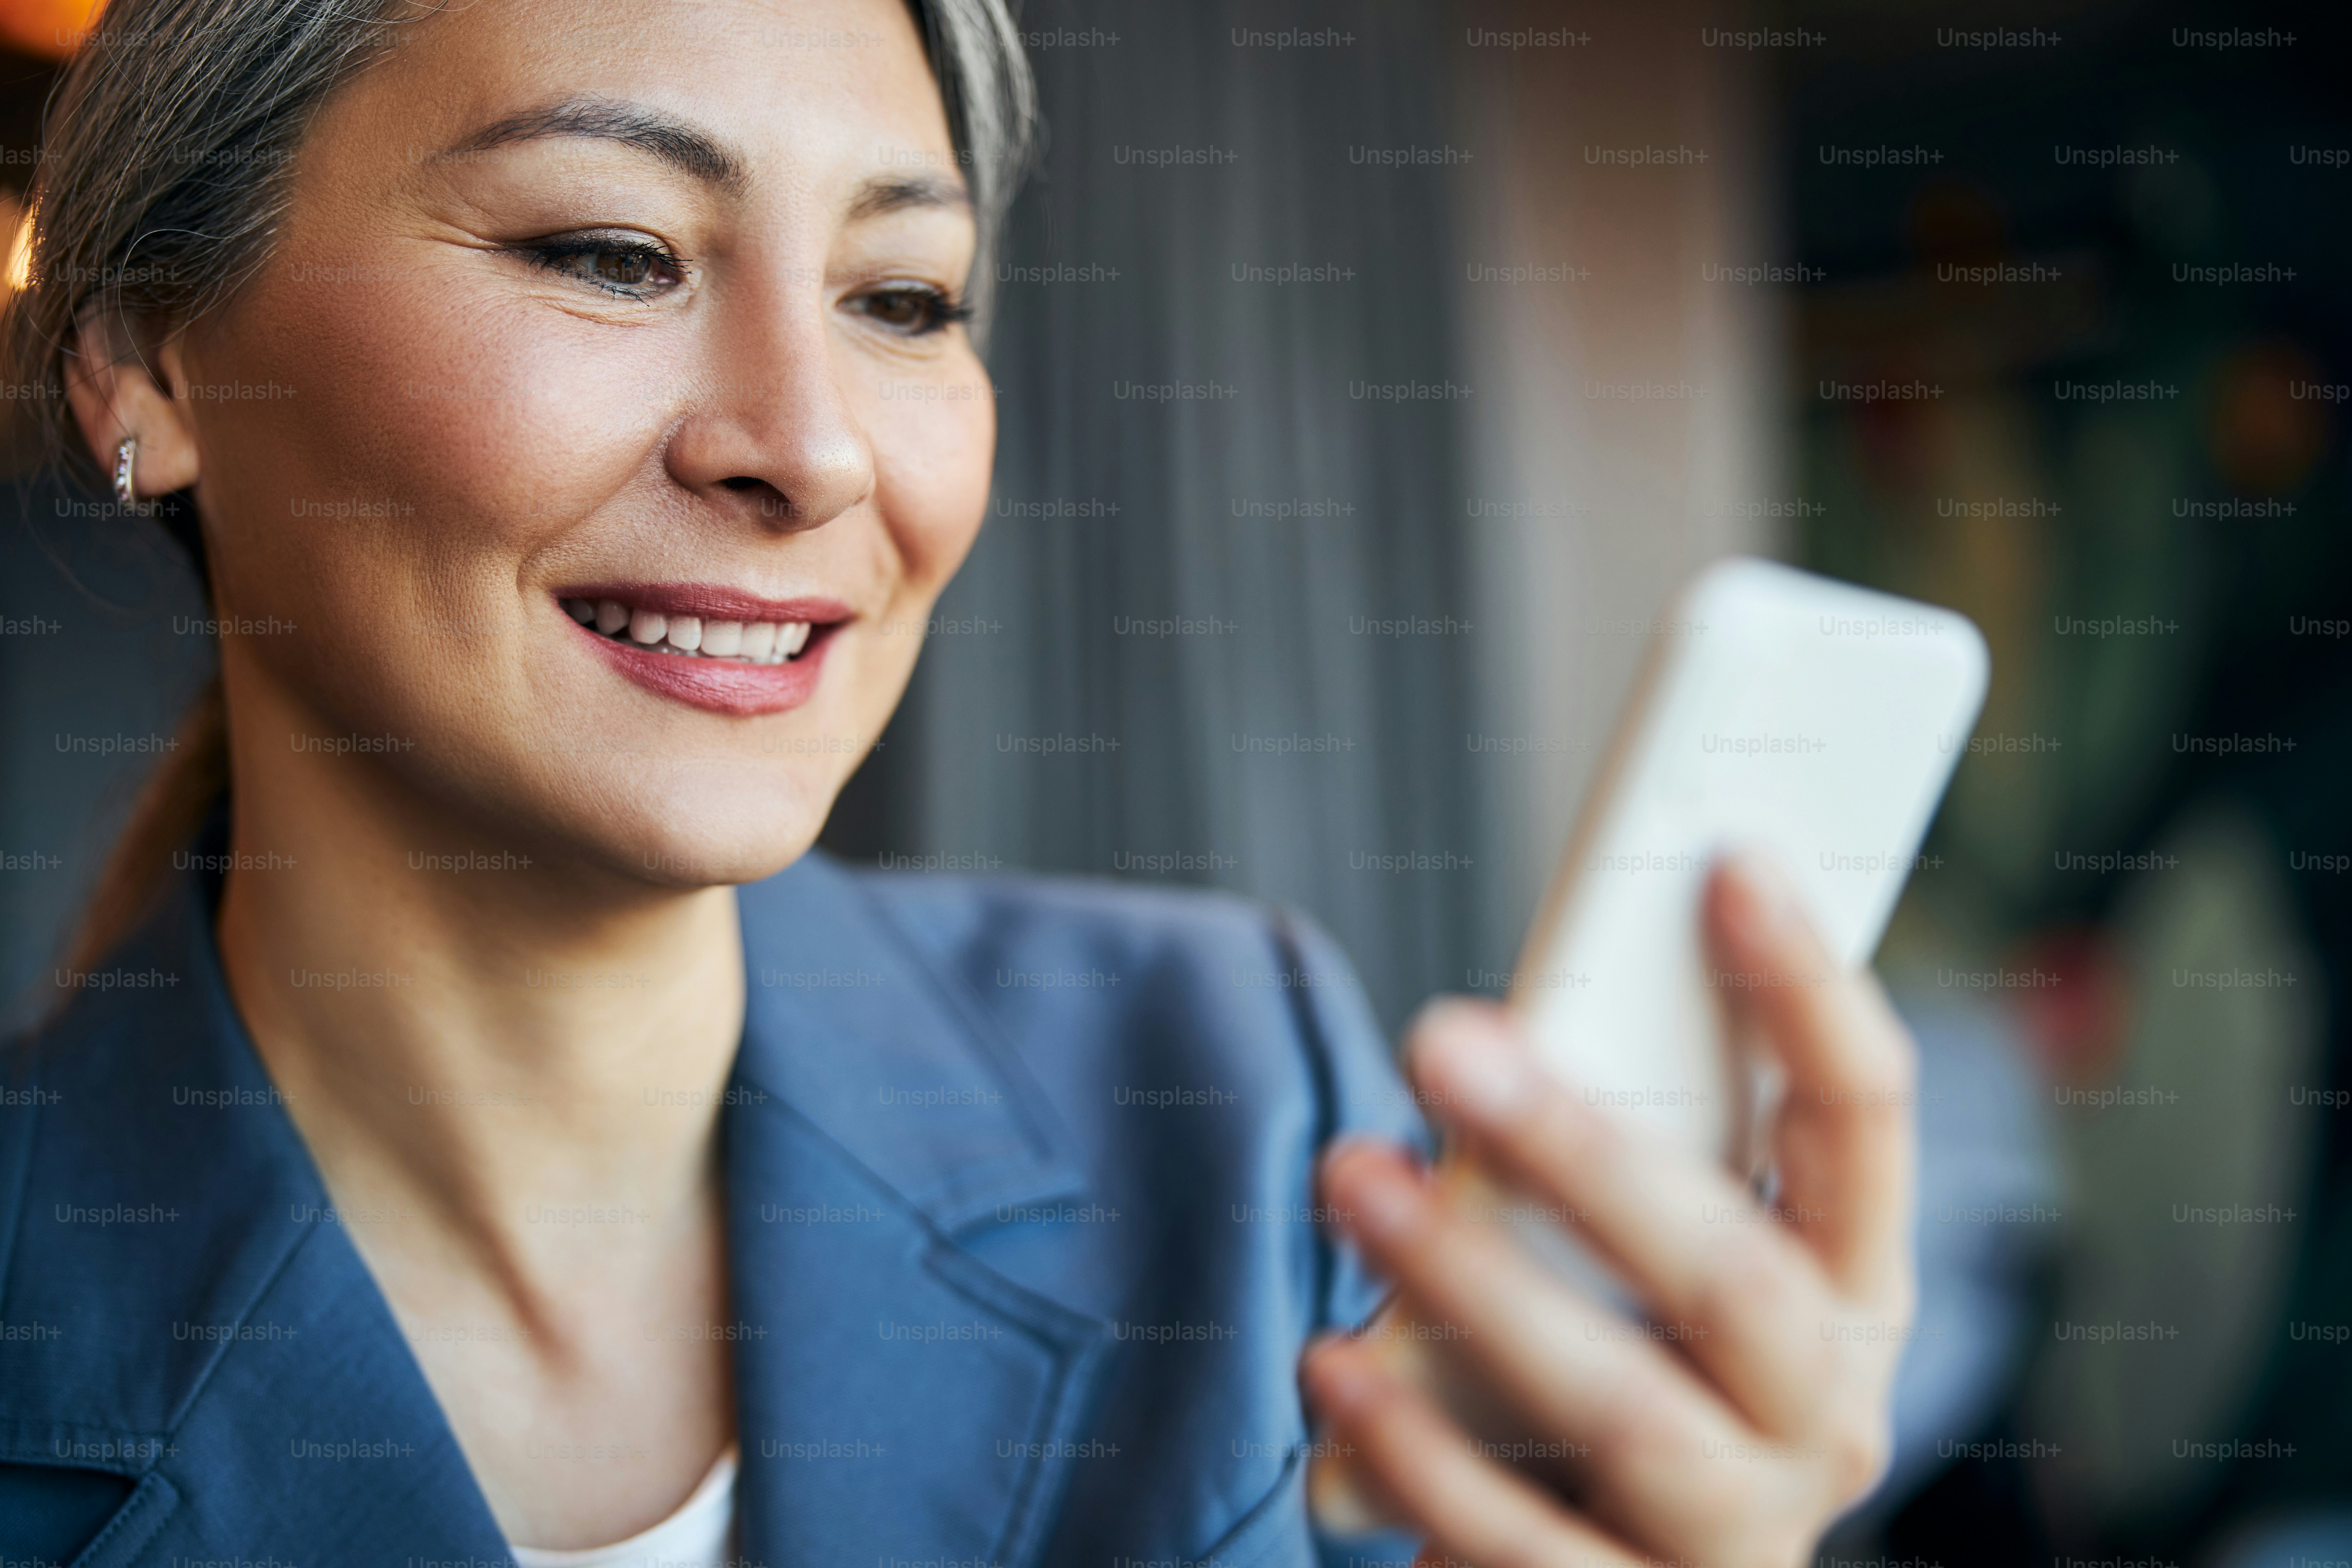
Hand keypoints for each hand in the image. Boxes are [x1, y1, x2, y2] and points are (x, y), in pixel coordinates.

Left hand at [1301, 854, 1918, 1567]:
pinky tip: (1333, 1362)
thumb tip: (1499, 1026)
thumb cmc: (1617, 1371)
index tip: (1729, 863)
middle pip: (1737, 1277)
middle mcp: (1820, 1416)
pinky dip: (1420, 1452)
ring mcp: (1732, 1533)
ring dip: (1474, 1285)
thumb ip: (1617, 1161)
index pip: (1864, 1126)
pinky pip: (1524, 1544)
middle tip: (1444, 1036)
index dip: (1810, 993)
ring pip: (1626, 1412)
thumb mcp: (1648, 1267)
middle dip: (1587, 1151)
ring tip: (1350, 1178)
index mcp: (1846, 1293)